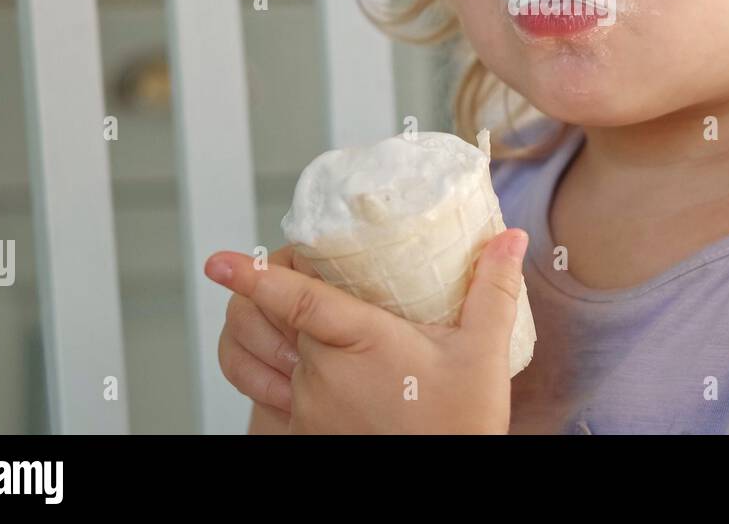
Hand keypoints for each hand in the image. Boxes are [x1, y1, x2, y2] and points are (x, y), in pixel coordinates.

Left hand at [204, 228, 528, 433]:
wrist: (449, 490)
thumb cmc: (462, 425)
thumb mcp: (483, 353)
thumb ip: (494, 290)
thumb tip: (510, 238)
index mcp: (360, 342)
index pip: (294, 301)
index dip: (255, 277)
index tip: (219, 261)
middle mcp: (321, 375)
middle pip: (258, 321)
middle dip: (254, 290)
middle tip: (278, 268)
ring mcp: (306, 408)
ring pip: (246, 358)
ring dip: (243, 329)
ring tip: (259, 308)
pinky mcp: (303, 432)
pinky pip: (258, 394)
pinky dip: (254, 368)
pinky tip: (273, 358)